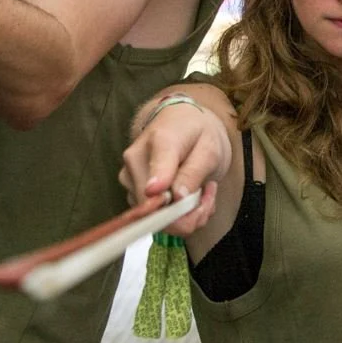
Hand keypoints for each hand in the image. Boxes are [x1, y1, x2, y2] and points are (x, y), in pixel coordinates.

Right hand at [119, 102, 230, 236]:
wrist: (181, 123)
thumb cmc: (197, 132)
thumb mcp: (209, 147)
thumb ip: (193, 172)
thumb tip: (176, 198)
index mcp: (158, 142)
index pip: (155, 177)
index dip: (165, 199)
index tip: (179, 200)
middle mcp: (135, 162)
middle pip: (154, 209)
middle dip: (189, 213)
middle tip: (210, 195)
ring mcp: (130, 180)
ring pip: (157, 219)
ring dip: (187, 215)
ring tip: (204, 192)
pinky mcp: (133, 195)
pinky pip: (158, 219)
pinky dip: (180, 216)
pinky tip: (191, 197)